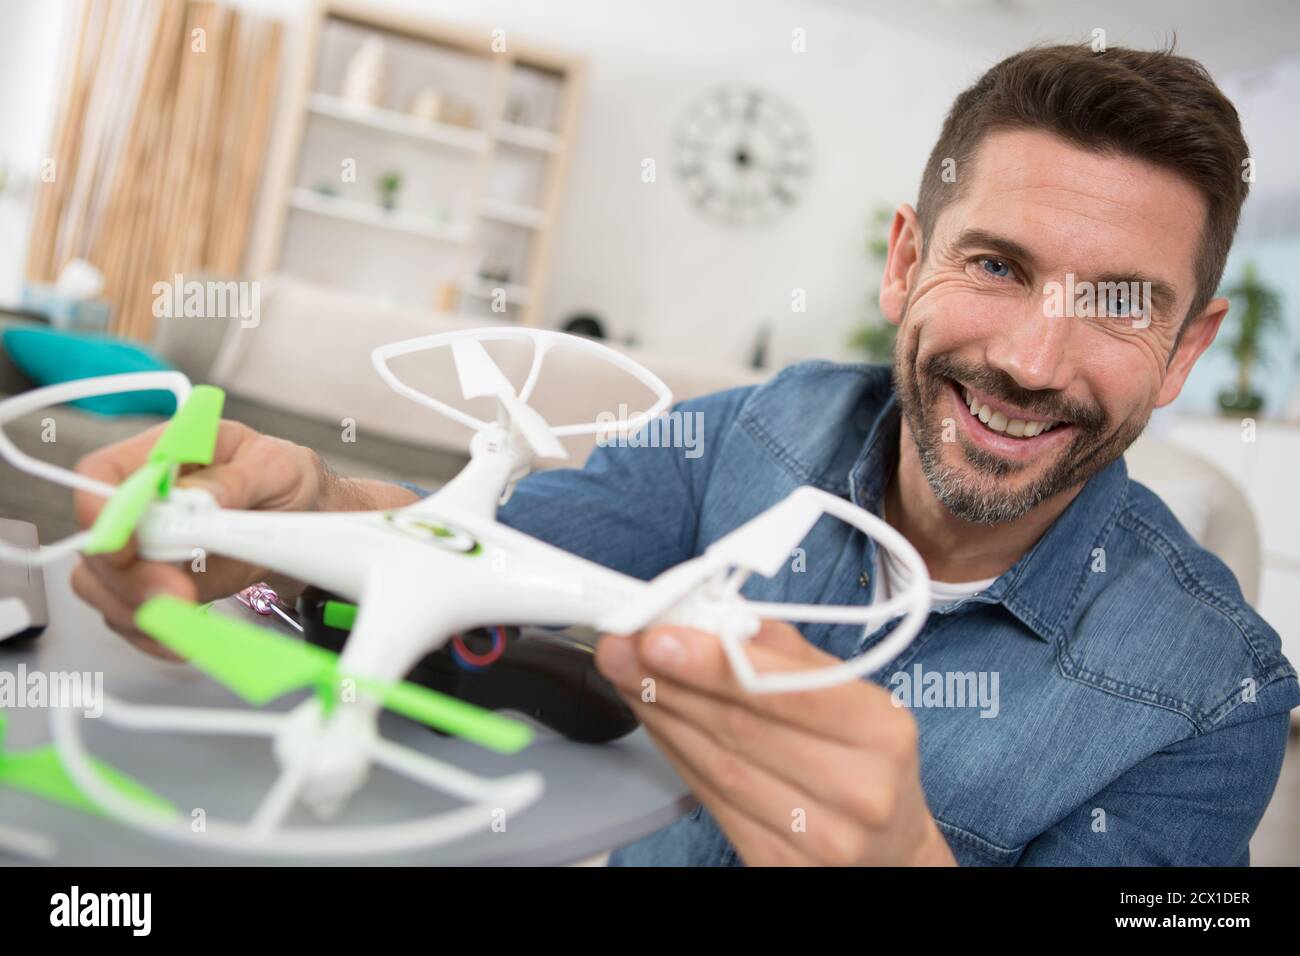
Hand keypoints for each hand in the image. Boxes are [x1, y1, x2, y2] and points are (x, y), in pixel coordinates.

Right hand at [70, 420, 414, 658]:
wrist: (310, 518)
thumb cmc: (288, 479)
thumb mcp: (278, 467)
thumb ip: (237, 481)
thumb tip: (198, 499)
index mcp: (167, 453)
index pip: (104, 474)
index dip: (102, 512)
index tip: (125, 549)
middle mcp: (143, 499)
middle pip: (99, 540)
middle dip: (130, 577)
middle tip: (177, 596)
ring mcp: (145, 543)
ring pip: (104, 583)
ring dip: (137, 611)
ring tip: (186, 622)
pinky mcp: (157, 580)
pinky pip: (131, 612)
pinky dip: (152, 631)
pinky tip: (182, 635)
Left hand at [595, 621, 954, 865]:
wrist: (891, 851)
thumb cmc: (867, 760)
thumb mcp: (852, 696)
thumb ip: (787, 654)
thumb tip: (717, 616)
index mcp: (881, 731)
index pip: (785, 691)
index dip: (713, 663)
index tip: (659, 638)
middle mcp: (859, 791)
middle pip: (741, 728)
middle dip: (670, 682)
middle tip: (623, 649)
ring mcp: (821, 838)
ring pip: (718, 769)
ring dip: (663, 717)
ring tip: (629, 678)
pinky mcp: (780, 865)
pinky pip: (713, 803)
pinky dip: (677, 756)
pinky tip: (658, 723)